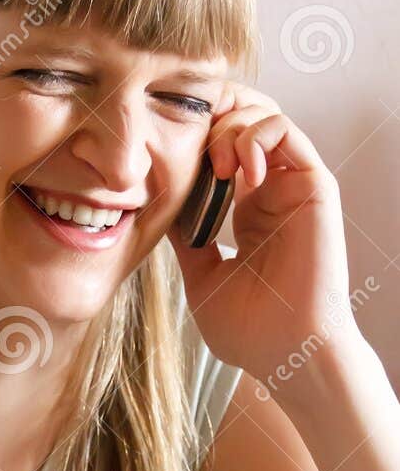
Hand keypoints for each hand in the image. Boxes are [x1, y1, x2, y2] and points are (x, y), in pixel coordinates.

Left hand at [166, 81, 356, 387]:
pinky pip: (286, 132)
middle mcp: (272, 192)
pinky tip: (237, 169)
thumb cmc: (250, 331)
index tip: (163, 155)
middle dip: (210, 118)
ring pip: (263, 117)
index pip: (221, 149)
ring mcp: (293, 187)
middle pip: (242, 122)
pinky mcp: (314, 186)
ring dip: (230, 127)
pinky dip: (256, 135)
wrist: (286, 353)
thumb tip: (156, 206)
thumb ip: (185, 237)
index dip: (193, 139)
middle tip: (187, 145)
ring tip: (216, 166)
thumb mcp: (200, 277)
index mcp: (248, 210)